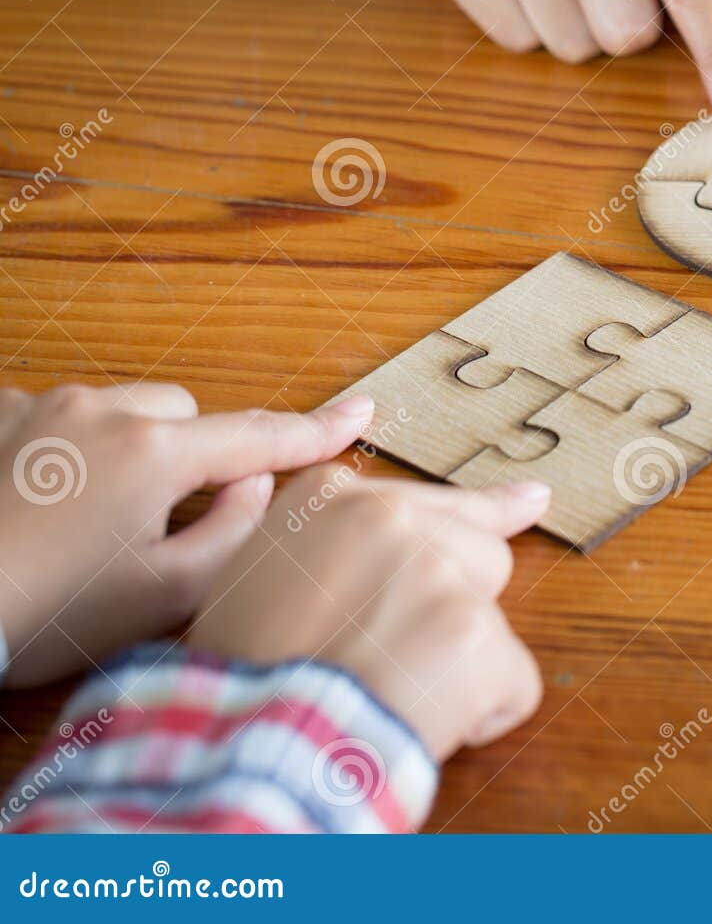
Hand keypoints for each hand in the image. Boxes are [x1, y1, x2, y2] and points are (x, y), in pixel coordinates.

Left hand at [0, 383, 370, 686]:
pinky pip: (56, 416)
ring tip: (89, 521)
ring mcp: (39, 407)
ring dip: (127, 450)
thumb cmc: (46, 616)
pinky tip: (43, 501)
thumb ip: (235, 532)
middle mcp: (99, 411)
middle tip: (162, 525)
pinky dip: (66, 448)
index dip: (317, 430)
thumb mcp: (165, 595)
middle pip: (184, 416)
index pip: (258, 436)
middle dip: (190, 458)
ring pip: (120, 411)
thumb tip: (256, 482)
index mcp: (154, 453)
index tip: (360, 411)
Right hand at [187, 469, 549, 758]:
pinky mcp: (473, 632)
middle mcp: (389, 518)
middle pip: (478, 552)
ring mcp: (436, 572)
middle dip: (455, 605)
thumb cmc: (244, 674)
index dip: (470, 524)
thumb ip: (330, 539)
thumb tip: (400, 507)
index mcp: (331, 497)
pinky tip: (426, 726)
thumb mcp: (260, 577)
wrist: (243, 745)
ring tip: (393, 693)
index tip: (529, 504)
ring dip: (464, 660)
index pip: (435, 502)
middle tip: (390, 660)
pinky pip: (515, 680)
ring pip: (494, 615)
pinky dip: (486, 713)